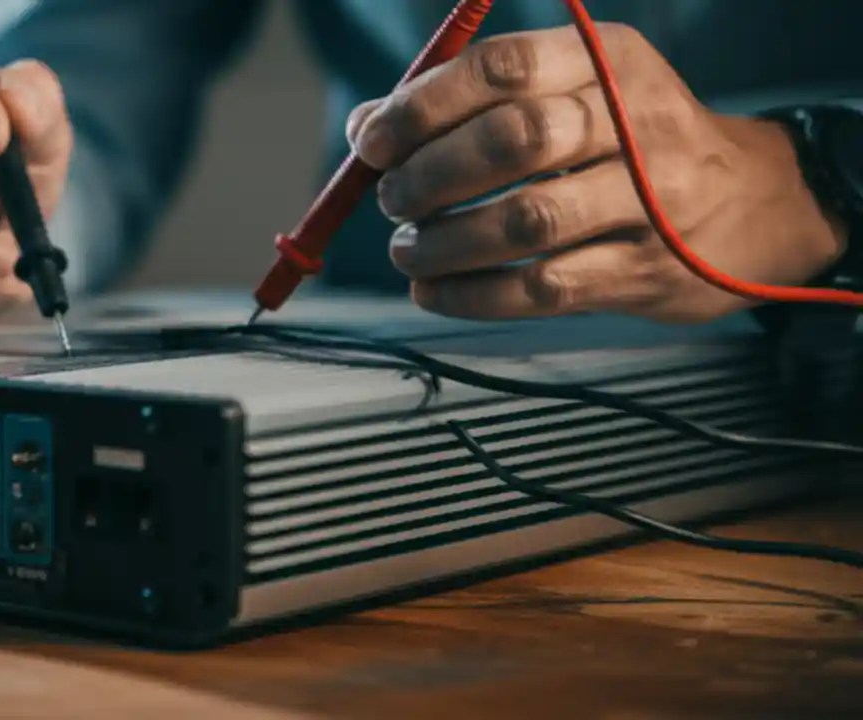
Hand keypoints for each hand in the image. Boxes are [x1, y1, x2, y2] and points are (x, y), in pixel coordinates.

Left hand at [348, 24, 847, 322]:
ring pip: (528, 221)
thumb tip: (367, 126)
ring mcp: (649, 200)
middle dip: (430, 175)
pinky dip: (472, 295)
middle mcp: (636, 120)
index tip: (372, 142)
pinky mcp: (646, 271)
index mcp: (608, 59)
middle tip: (391, 200)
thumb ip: (472, 102)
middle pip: (515, 141)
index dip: (422, 107)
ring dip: (446, 242)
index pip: (503, 68)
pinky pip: (543, 288)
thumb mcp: (572, 91)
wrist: (754, 201)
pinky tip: (435, 291)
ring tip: (406, 250)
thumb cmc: (631, 140)